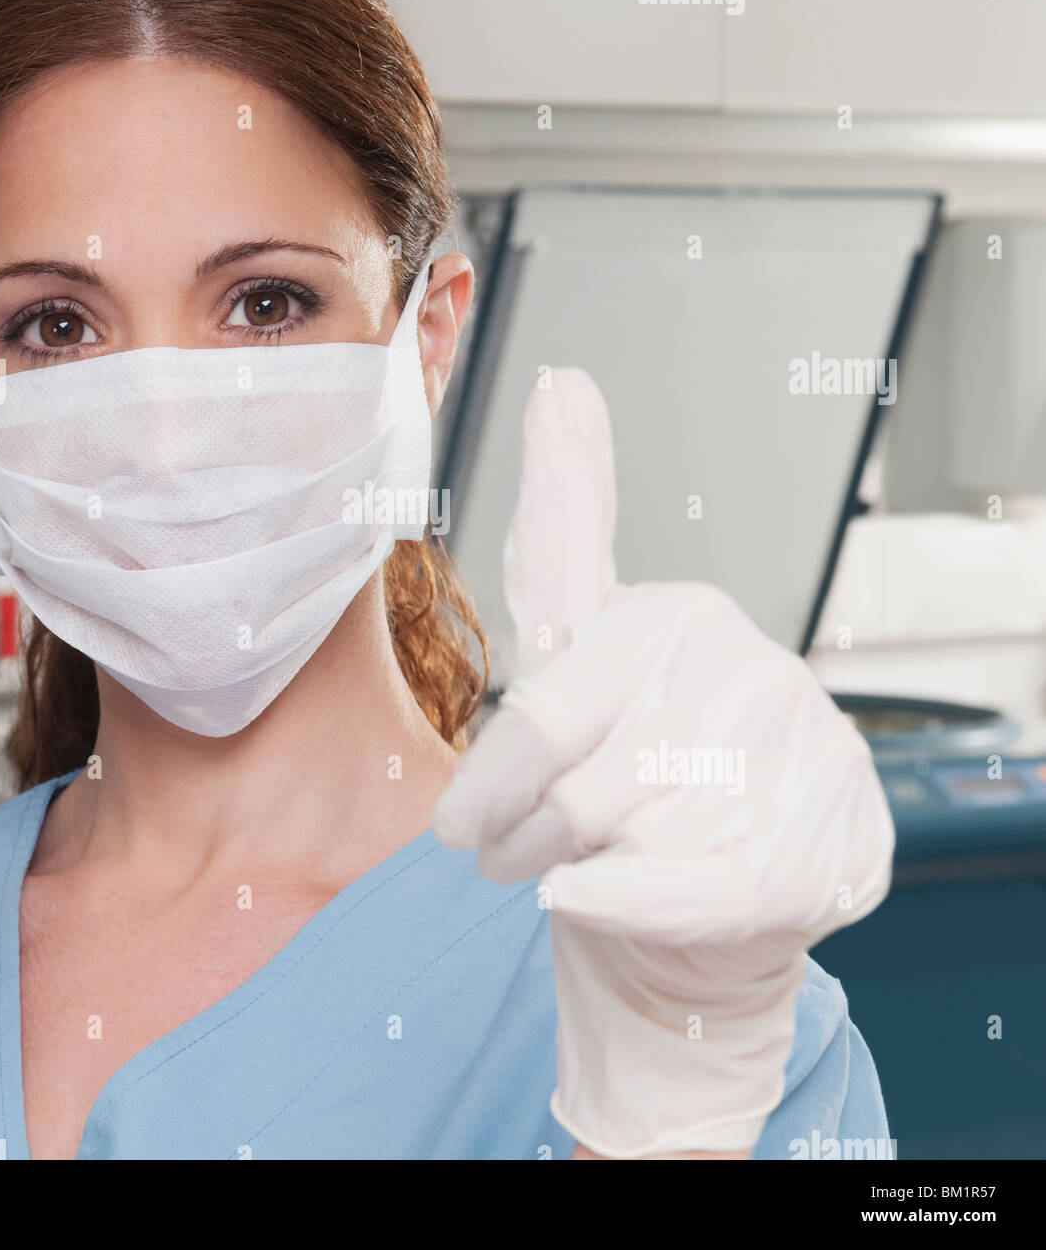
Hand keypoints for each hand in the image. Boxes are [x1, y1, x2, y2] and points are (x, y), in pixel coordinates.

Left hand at [432, 369, 893, 1158]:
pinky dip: (628, 914)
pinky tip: (615, 899)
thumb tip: (562, 379)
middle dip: (514, 838)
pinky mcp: (834, 842)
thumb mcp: (580, 638)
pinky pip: (685, 899)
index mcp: (672, 620)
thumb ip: (567, 519)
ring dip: (563, 876)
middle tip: (501, 852)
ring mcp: (799, 758)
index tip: (461, 827)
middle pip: (571, 791)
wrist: (710, 896)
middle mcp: (746, 673)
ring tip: (565, 867)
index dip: (490, 786)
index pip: (544, 716)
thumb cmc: (623, 764)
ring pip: (622, 848)